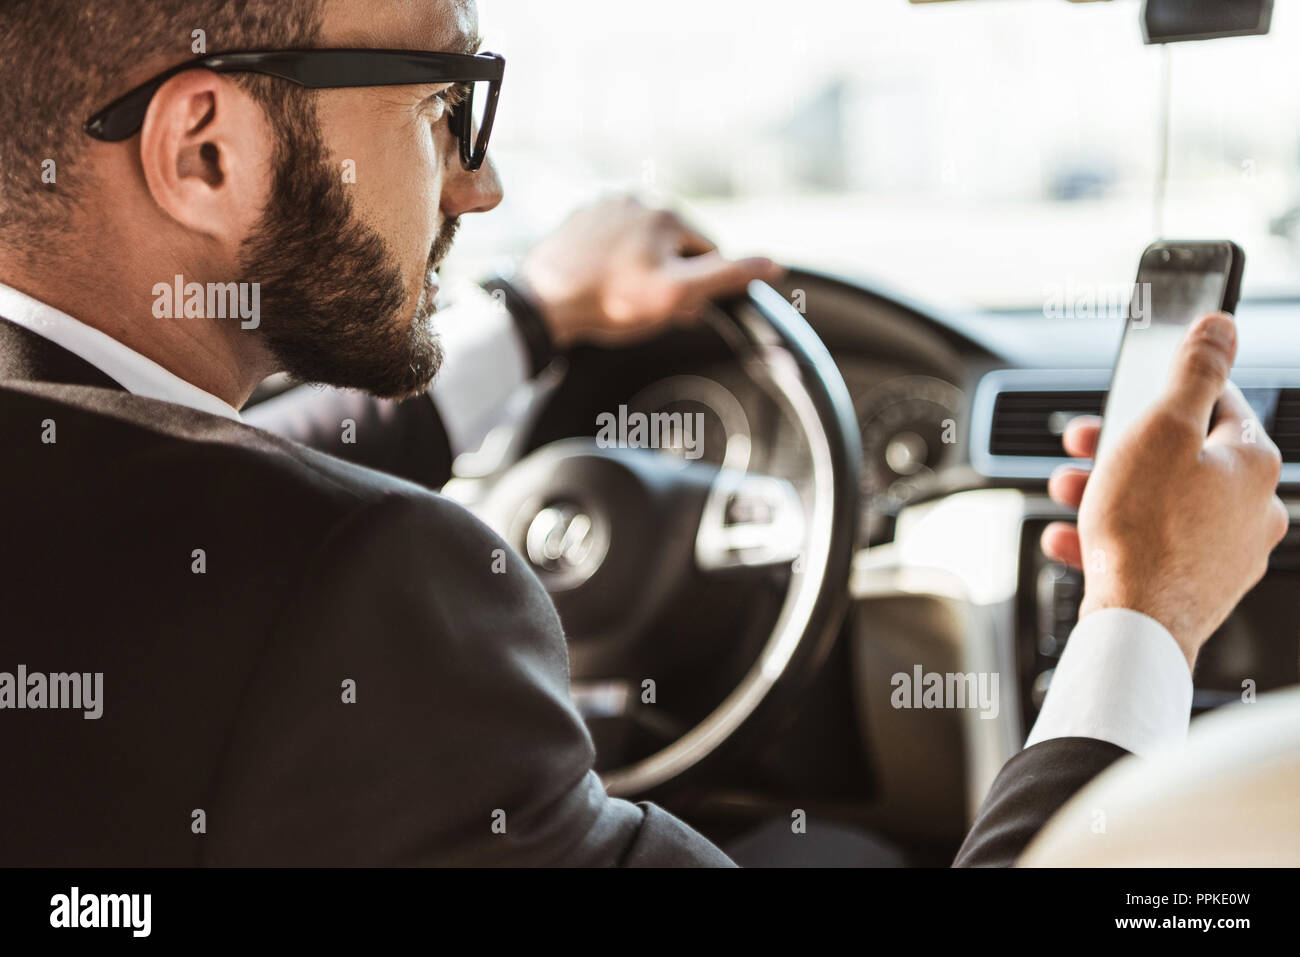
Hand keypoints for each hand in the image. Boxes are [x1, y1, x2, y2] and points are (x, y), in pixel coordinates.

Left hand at [514, 195, 783, 348]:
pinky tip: (602, 282)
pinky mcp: (581, 217)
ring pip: (646, 242)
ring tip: (620, 297)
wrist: (542, 302)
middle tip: (647, 307)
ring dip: (644, 268)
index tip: (679, 308)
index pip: (709, 252)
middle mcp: (638, 196)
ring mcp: (606, 204)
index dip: (701, 286)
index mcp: (668, 211)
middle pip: (677, 245)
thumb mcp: (677, 295)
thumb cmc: (610, 302)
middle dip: (672, 276)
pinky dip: (616, 260)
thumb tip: (773, 264)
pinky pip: (615, 240)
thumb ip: (726, 276)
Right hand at [1041, 313, 1287, 668]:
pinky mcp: (1200, 587)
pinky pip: (1151, 547)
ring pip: (1162, 503)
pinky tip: (1075, 537)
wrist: (1137, 625)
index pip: (1217, 403)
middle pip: (1182, 456)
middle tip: (1085, 446)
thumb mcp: (1160, 429)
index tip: (1130, 397)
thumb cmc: (1146, 530)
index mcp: (1253, 462)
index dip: (1163, 394)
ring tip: (1069, 493)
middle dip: (1122, 447)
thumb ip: (1193, 371)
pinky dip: (1112, 537)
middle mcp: (1253, 508)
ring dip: (1108, 491)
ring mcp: (1228, 553)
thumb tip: (1222, 326)